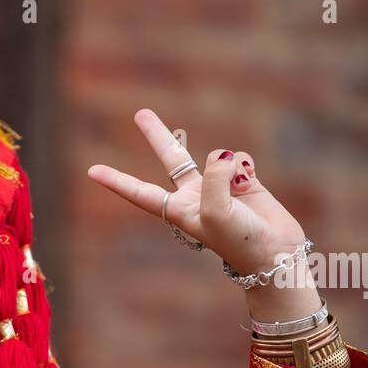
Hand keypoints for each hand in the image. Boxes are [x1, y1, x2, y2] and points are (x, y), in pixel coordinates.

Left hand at [87, 109, 308, 282]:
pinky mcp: (242, 179)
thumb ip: (212, 177)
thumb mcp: (215, 210)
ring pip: (214, 156)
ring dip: (225, 164)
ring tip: (238, 189)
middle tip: (141, 114)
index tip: (92, 172)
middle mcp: (194, 195)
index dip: (117, 181)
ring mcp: (218, 185)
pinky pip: (239, 158)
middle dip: (157, 136)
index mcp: (177, 209)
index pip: (139, 192)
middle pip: (171, 159)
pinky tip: (250, 182)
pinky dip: (244, 166)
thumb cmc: (238, 239)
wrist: (274, 253)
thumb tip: (222, 155)